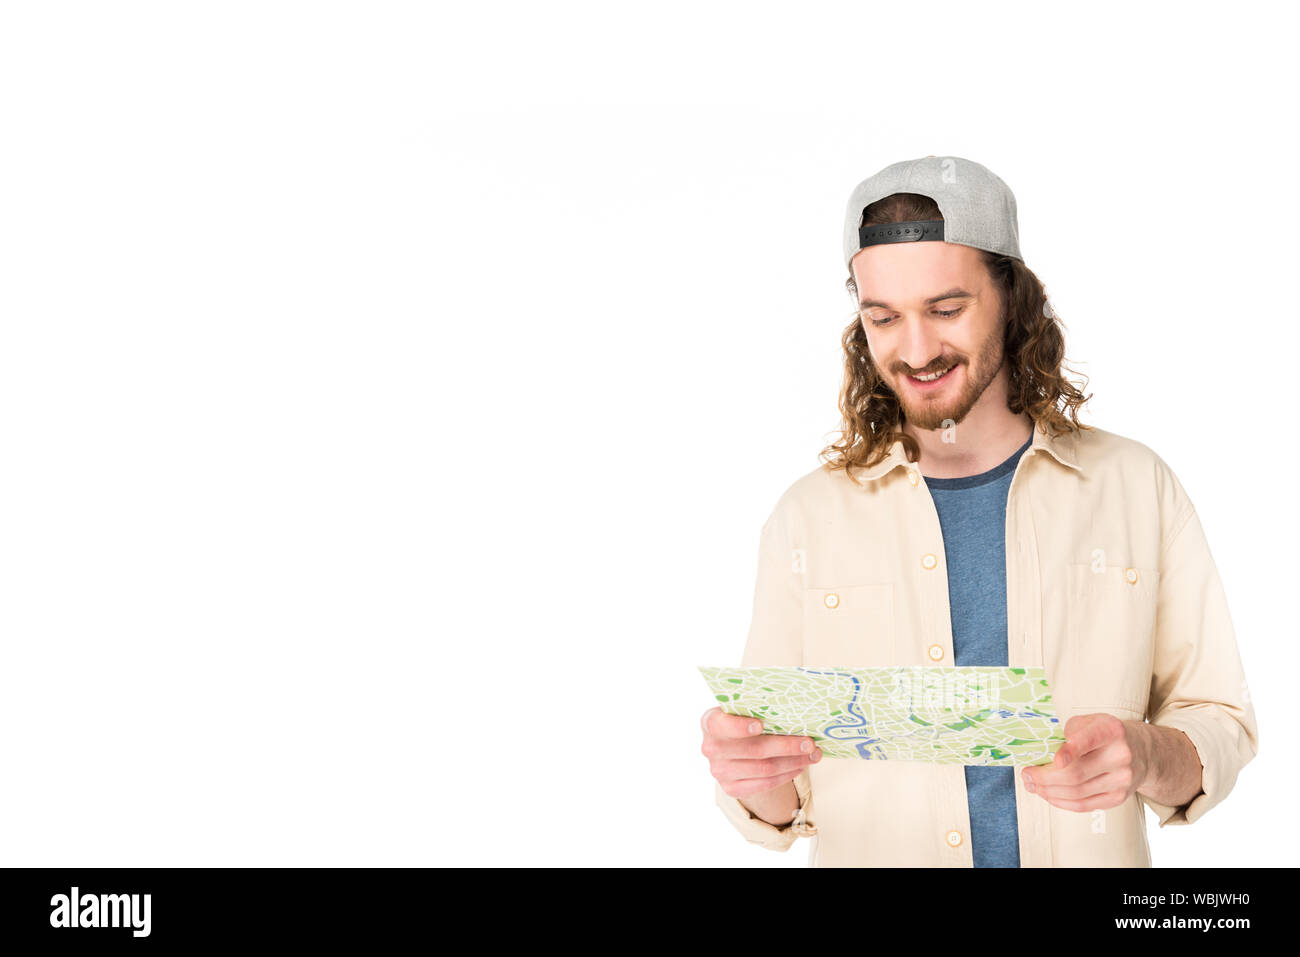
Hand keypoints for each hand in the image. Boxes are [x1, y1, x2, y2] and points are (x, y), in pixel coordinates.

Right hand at [700, 707, 821, 798]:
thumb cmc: (741, 720)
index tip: (760, 725)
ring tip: (812, 755)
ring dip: (793, 762)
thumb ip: (757, 709)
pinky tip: (800, 766)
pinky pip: (765, 784)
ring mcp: (720, 771)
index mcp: (710, 723)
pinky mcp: (731, 788)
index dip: (740, 727)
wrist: (730, 745)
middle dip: (786, 746)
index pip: (721, 725)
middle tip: (809, 742)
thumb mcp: (741, 709)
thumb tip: (794, 710)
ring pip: (764, 769)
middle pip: (754, 750)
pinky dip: (786, 775)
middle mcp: (711, 748)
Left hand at [1021, 713, 1151, 810]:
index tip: (1054, 760)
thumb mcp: (1089, 721)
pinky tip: (1049, 795)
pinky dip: (1062, 802)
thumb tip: (1041, 752)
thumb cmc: (1105, 734)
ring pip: (1077, 792)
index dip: (1071, 751)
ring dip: (1049, 791)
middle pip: (1076, 773)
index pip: (1089, 740)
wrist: (1141, 751)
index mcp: (1111, 730)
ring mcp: (1122, 779)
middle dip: (1044, 777)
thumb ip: (1067, 732)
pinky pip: (1085, 805)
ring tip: (1033, 785)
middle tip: (1026, 775)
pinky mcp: (1119, 797)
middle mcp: (1121, 755)